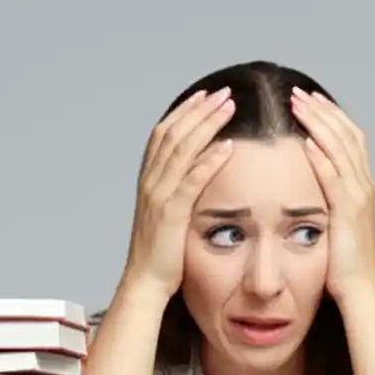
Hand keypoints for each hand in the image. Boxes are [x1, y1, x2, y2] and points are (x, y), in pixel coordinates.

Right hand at [124, 88, 235, 297]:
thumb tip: (198, 171)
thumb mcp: (169, 212)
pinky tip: (227, 147)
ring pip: (181, 150)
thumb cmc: (163, 251)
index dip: (186, 111)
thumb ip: (178, 189)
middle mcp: (151, 181)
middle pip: (174, 133)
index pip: (166, 133)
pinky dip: (209, 161)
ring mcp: (159, 196)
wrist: (146, 282)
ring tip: (229, 107)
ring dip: (206, 125)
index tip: (208, 95)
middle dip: (199, 110)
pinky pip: (191, 181)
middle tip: (225, 92)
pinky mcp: (171, 214)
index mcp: (150, 178)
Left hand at [290, 87, 374, 299]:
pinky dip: (322, 158)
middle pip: (347, 135)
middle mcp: (364, 185)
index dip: (330, 116)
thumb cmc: (342, 260)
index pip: (349, 138)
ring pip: (341, 150)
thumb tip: (307, 181)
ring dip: (319, 125)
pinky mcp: (348, 212)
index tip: (308, 99)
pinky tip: (305, 142)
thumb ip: (327, 197)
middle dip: (322, 111)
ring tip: (298, 106)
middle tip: (298, 92)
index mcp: (361, 184)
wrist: (359, 287)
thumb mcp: (335, 220)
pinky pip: (335, 178)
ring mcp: (359, 197)